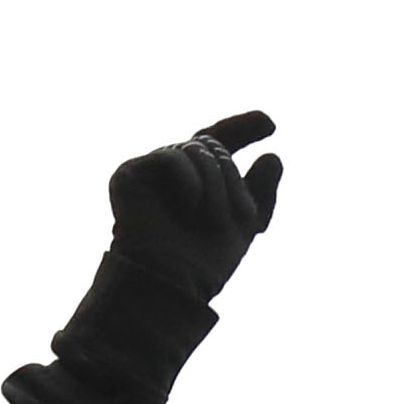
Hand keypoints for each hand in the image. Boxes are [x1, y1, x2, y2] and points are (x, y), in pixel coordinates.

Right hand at [106, 111, 283, 300]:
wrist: (176, 280)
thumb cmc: (207, 259)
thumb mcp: (246, 222)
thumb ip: (261, 190)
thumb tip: (274, 156)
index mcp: (200, 180)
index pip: (222, 142)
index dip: (244, 128)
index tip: (269, 123)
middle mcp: (173, 171)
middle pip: (215, 147)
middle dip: (234, 180)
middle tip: (242, 216)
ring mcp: (150, 171)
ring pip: (197, 150)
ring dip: (216, 186)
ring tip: (214, 220)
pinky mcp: (129, 174)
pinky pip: (170, 157)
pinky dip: (190, 181)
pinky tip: (190, 206)